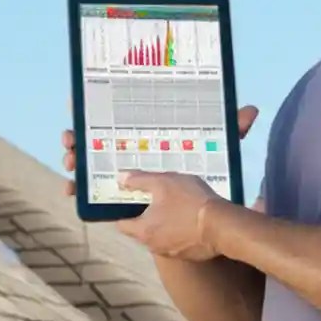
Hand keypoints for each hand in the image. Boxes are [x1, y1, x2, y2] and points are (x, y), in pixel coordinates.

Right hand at [60, 104, 259, 196]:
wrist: (194, 219)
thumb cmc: (202, 178)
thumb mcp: (216, 152)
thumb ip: (231, 130)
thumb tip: (251, 109)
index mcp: (143, 132)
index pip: (114, 112)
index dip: (92, 106)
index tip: (77, 101)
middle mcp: (124, 148)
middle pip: (92, 135)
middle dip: (75, 133)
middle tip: (70, 136)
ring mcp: (116, 172)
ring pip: (86, 161)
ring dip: (73, 158)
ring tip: (69, 160)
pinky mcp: (114, 197)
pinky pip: (89, 191)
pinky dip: (78, 189)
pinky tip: (71, 192)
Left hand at [115, 171, 223, 260]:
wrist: (222, 225)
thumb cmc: (190, 201)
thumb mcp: (164, 182)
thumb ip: (140, 180)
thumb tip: (120, 178)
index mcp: (143, 230)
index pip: (121, 224)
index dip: (123, 210)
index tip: (131, 199)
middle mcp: (153, 246)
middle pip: (141, 231)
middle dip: (146, 217)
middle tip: (158, 200)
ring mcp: (171, 253)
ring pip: (160, 237)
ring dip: (164, 225)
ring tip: (177, 208)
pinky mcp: (188, 256)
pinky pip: (177, 243)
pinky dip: (180, 233)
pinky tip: (191, 219)